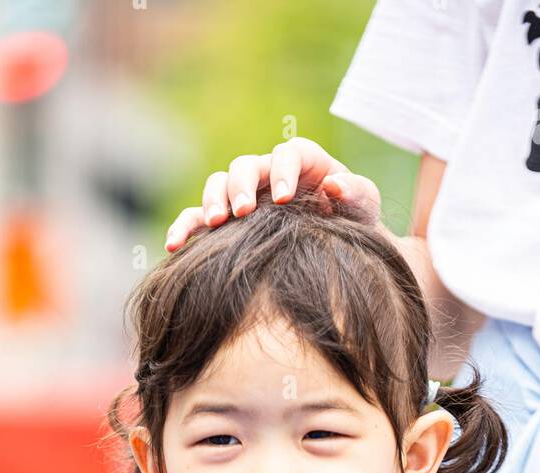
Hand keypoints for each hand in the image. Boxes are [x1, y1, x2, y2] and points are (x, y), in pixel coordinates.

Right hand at [164, 136, 381, 250]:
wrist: (341, 251)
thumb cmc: (354, 224)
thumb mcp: (365, 208)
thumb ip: (357, 193)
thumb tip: (334, 184)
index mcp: (304, 163)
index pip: (288, 154)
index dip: (282, 171)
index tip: (284, 198)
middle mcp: (269, 174)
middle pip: (245, 165)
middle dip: (241, 185)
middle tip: (243, 212)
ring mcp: (245, 197)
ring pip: (218, 185)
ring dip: (212, 200)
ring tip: (215, 223)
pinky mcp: (227, 222)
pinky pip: (198, 218)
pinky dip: (185, 227)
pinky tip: (174, 244)